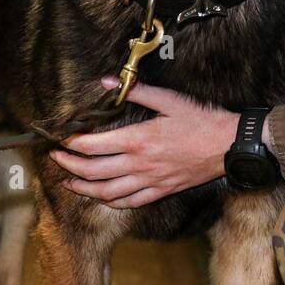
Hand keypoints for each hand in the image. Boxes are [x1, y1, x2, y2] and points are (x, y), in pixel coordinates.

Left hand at [49, 76, 239, 208]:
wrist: (228, 146)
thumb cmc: (201, 120)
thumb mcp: (170, 100)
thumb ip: (137, 91)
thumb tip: (106, 81)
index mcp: (138, 139)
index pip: (92, 146)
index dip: (71, 144)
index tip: (62, 139)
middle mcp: (139, 164)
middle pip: (92, 171)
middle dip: (69, 166)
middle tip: (56, 159)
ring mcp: (149, 181)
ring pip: (106, 192)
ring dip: (83, 188)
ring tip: (69, 183)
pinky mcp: (160, 191)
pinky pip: (129, 202)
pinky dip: (111, 202)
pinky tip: (102, 197)